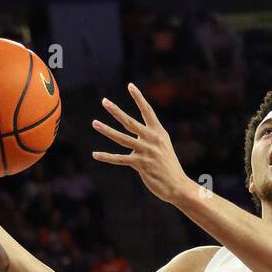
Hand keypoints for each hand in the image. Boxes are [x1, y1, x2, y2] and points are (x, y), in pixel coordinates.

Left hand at [92, 84, 190, 204]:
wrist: (177, 185)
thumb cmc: (169, 166)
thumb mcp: (163, 147)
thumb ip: (149, 138)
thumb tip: (134, 136)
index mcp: (159, 132)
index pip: (147, 111)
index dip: (139, 98)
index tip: (130, 85)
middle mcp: (152, 140)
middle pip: (130, 122)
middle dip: (116, 111)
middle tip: (104, 101)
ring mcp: (146, 152)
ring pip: (122, 138)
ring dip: (106, 130)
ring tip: (94, 123)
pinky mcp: (140, 165)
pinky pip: (120, 159)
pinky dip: (107, 157)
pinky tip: (96, 154)